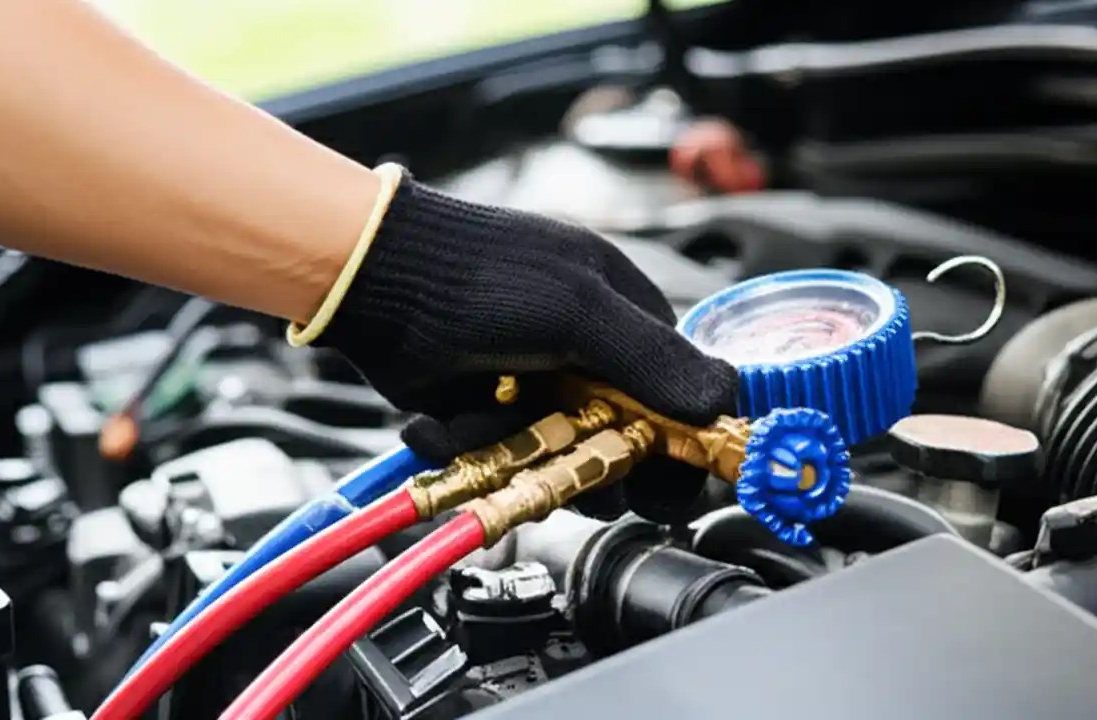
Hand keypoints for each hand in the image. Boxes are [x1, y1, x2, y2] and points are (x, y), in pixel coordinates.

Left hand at [314, 175, 738, 518]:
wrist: (374, 278)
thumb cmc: (480, 274)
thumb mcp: (579, 309)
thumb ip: (652, 357)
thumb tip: (722, 400)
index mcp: (621, 311)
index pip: (675, 390)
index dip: (674, 439)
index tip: (663, 475)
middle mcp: (581, 350)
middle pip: (617, 438)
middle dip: (590, 460)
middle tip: (570, 464)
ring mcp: (530, 381)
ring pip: (554, 456)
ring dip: (519, 454)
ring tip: (488, 427)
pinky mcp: (481, 409)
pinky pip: (495, 453)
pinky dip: (465, 442)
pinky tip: (441, 413)